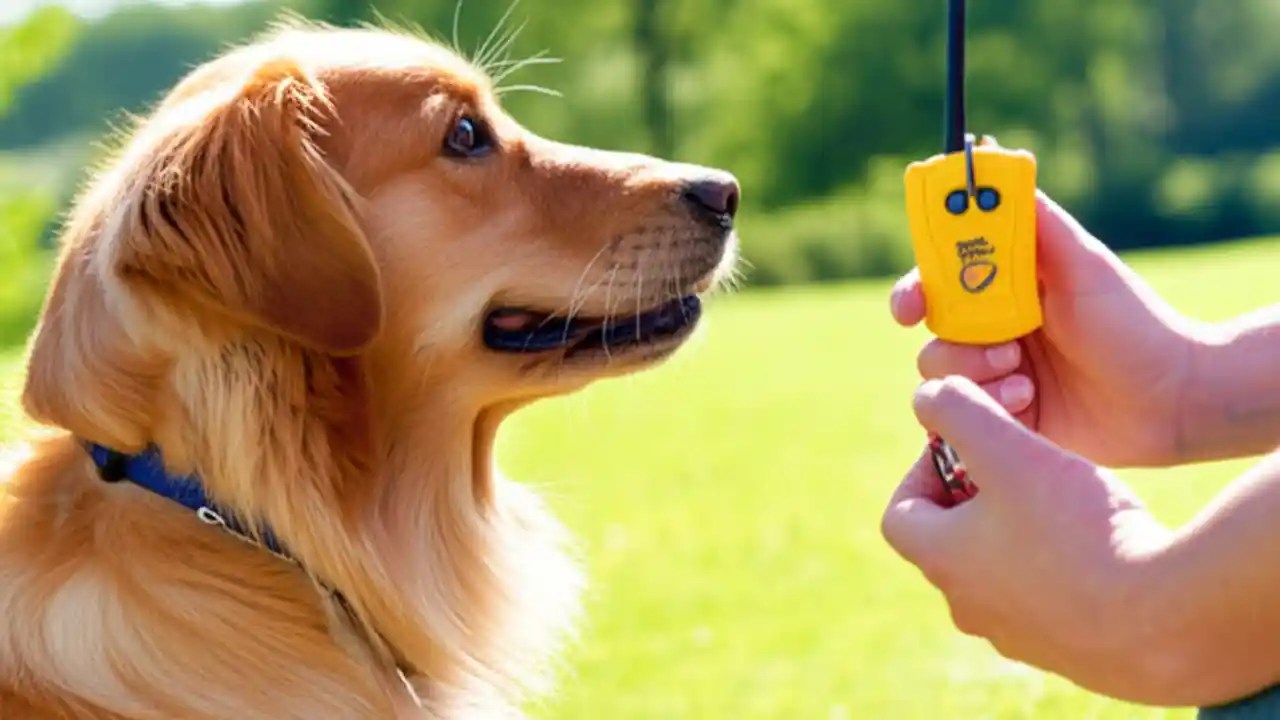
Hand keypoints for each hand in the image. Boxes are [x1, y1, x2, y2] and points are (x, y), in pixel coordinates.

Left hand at [883, 376, 1176, 702]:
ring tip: (1062, 499)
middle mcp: (969, 607)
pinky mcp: (1068, 652)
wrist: (1167, 619)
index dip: (925, 471)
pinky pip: (1047, 600)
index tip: (968, 448)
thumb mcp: (1010, 450)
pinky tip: (1102, 539)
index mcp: (943, 562)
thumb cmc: (1079, 528)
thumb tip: (928, 394)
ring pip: (999, 570)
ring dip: (1018, 531)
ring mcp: (1018, 636)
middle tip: (1019, 467)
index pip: (901, 514)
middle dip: (975, 497)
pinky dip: (1059, 566)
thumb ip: (959, 412)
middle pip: (950, 542)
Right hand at [890, 191, 1202, 467]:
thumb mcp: (1083, 262)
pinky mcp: (1000, 420)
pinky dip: (990, 406)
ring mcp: (992, 377)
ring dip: (977, 372)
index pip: (935, 283)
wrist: (1170, 399)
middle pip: (930, 332)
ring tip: (1027, 375)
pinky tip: (1030, 401)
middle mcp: (990, 331)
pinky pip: (959, 416)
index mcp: (1002, 291)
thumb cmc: (1132, 325)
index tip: (912, 306)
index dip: (912, 291)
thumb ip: (1034, 219)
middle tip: (1003, 344)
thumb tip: (991, 163)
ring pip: (937, 375)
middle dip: (954, 340)